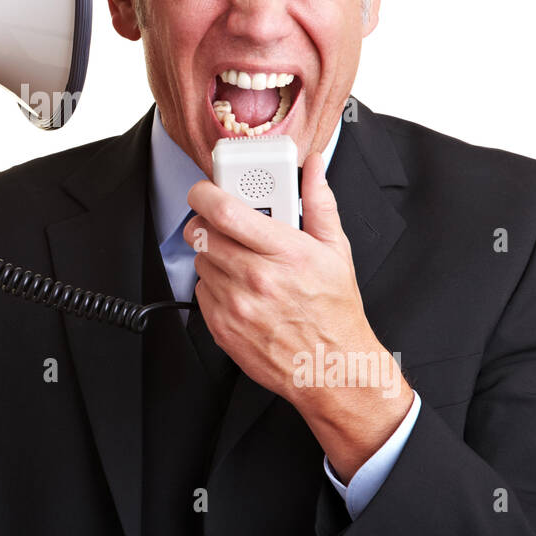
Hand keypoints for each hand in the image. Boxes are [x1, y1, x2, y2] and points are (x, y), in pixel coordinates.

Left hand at [183, 152, 410, 480]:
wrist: (330, 368)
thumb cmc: (334, 310)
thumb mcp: (335, 250)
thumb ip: (319, 202)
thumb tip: (314, 167)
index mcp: (284, 252)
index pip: (224, 211)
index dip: (205, 193)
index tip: (205, 189)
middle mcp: (256, 277)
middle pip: (202, 233)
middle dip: (206, 221)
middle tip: (223, 223)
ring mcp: (236, 305)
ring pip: (199, 260)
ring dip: (213, 254)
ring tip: (241, 259)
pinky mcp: (221, 327)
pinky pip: (200, 289)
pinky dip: (213, 283)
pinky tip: (239, 287)